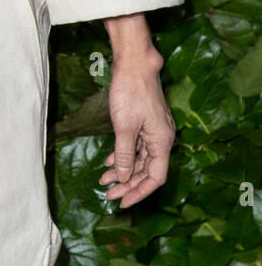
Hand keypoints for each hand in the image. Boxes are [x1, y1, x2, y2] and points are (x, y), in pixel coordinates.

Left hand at [98, 14, 174, 208]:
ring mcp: (154, 130)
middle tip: (108, 194)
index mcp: (162, 143)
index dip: (139, 192)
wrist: (134, 63)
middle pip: (147, 171)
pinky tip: (111, 161)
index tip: (122, 202)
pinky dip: (124, 155)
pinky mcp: (145, 122)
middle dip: (128, 184)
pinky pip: (136, 146)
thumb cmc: (130, 92)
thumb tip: (124, 179)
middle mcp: (161, 139)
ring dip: (124, 170)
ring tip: (104, 179)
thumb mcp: (124, 127)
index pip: (155, 178)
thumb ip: (125, 154)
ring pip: (140, 159)